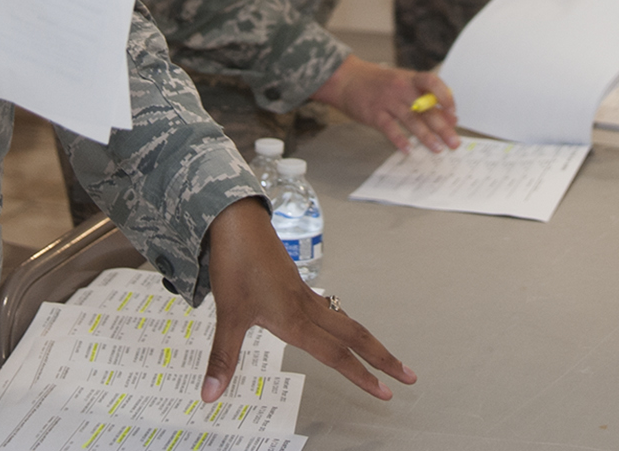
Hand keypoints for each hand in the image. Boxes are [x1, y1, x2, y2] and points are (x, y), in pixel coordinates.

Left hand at [203, 196, 414, 402]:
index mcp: (294, 319)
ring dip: (368, 342)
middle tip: (409, 376)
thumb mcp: (226, 315)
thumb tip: (208, 396)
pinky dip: (346, 326)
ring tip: (384, 357)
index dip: (362, 376)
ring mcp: (304, 295)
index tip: (386, 393)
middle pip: (356, 336)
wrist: (238, 222)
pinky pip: (331, 311)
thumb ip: (222, 358)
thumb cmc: (234, 264)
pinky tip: (341, 328)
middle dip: (383, 358)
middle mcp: (306, 308)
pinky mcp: (297, 286)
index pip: (336, 355)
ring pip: (347, 322)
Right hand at [315, 56, 458, 151]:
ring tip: (438, 149)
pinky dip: (400, 140)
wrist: (347, 79)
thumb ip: (424, 97)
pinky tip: (409, 150)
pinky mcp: (374, 114)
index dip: (446, 96)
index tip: (453, 113)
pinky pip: (390, 128)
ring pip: (411, 120)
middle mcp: (401, 88)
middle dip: (442, 127)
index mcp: (410, 79)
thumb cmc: (378, 82)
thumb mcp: (402, 82)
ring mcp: (387, 101)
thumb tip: (448, 116)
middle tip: (454, 142)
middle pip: (426, 108)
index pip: (433, 83)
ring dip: (426, 136)